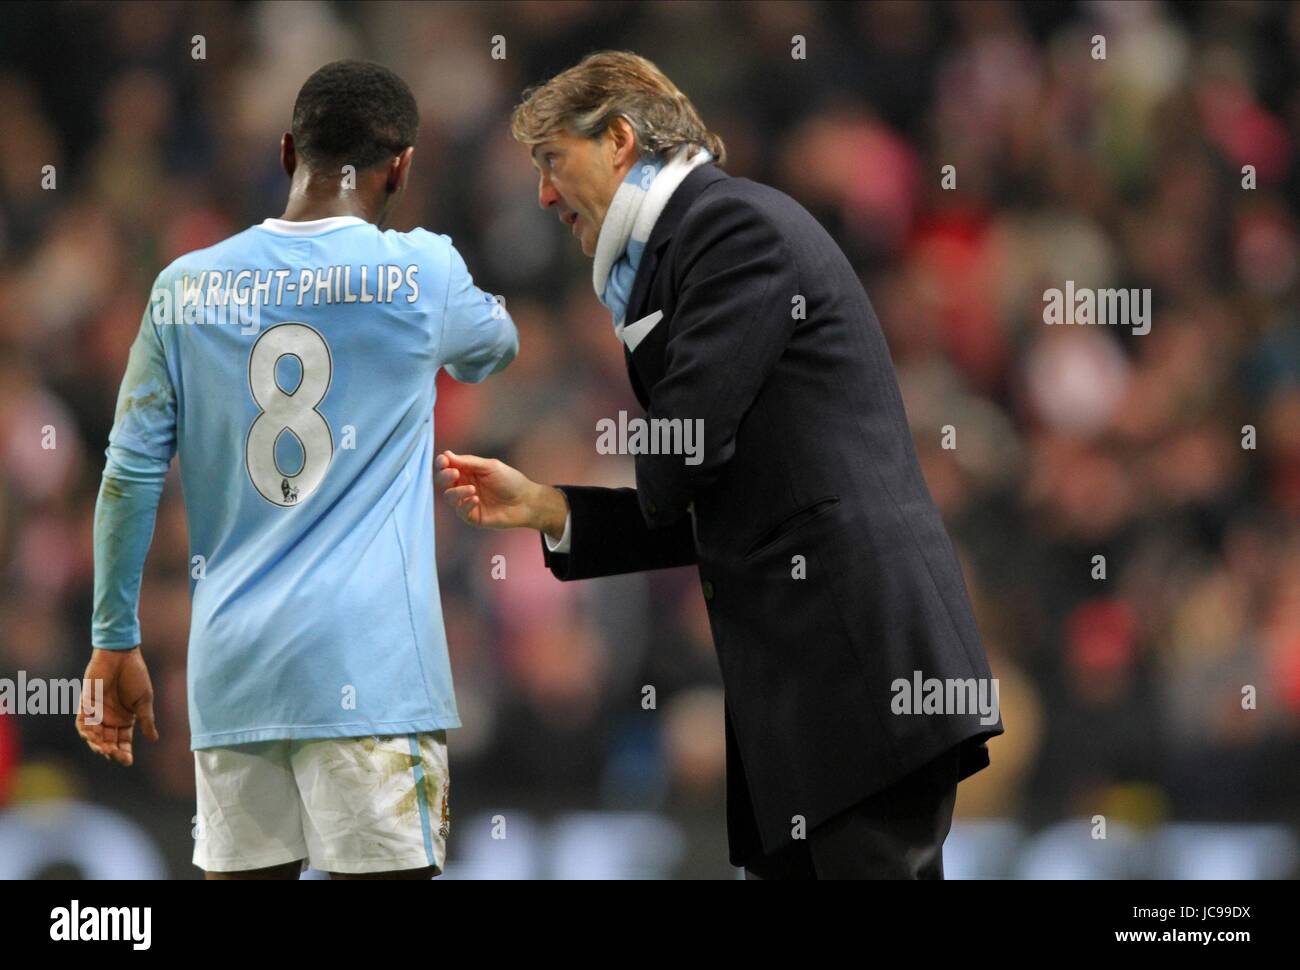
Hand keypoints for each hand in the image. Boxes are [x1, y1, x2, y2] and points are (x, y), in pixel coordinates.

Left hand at [75, 647, 158, 766]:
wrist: (121, 656)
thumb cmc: (135, 676)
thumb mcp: (144, 701)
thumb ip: (146, 720)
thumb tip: (154, 739)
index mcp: (125, 720)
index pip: (123, 742)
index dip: (124, 753)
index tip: (128, 761)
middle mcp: (110, 719)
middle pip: (108, 743)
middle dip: (111, 752)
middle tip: (116, 755)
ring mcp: (97, 713)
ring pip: (94, 737)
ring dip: (98, 745)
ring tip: (105, 749)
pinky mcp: (86, 704)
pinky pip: (83, 723)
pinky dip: (87, 731)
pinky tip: (93, 737)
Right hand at [435, 451, 567, 537]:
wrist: (527, 502)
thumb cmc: (511, 481)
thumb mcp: (491, 467)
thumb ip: (469, 462)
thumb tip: (446, 454)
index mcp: (467, 471)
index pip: (447, 466)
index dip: (442, 463)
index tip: (444, 460)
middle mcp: (464, 485)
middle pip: (443, 481)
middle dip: (444, 476)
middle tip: (454, 473)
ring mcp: (467, 501)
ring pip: (449, 497)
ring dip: (457, 492)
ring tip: (472, 489)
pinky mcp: (472, 516)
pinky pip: (461, 511)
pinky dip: (465, 505)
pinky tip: (475, 499)